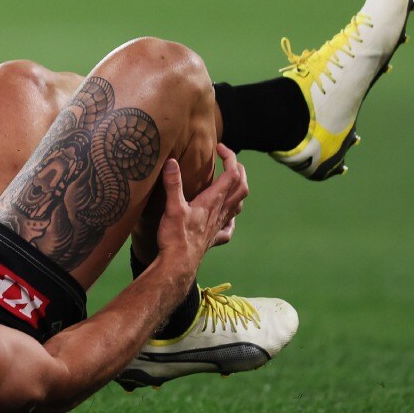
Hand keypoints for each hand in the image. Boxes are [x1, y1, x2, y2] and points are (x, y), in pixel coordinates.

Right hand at [156, 144, 248, 268]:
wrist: (178, 264)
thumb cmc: (176, 237)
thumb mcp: (172, 207)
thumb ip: (173, 183)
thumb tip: (171, 162)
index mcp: (213, 201)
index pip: (232, 173)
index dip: (230, 157)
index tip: (219, 147)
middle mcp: (221, 211)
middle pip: (241, 187)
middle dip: (239, 170)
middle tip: (229, 161)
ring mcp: (220, 226)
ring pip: (239, 205)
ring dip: (239, 191)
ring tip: (231, 183)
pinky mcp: (214, 238)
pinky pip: (229, 228)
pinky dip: (231, 219)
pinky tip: (227, 219)